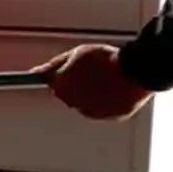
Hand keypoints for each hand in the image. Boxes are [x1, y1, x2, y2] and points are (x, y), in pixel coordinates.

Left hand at [32, 44, 153, 120]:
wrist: (136, 70)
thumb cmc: (107, 61)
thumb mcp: (76, 54)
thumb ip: (54, 66)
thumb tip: (36, 72)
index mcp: (64, 88)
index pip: (56, 85)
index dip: (64, 77)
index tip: (67, 74)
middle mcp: (75, 104)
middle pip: (71, 96)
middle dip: (77, 85)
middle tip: (93, 71)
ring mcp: (94, 112)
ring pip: (88, 103)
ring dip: (93, 93)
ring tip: (107, 77)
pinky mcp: (111, 117)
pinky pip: (105, 108)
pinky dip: (108, 100)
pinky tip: (116, 87)